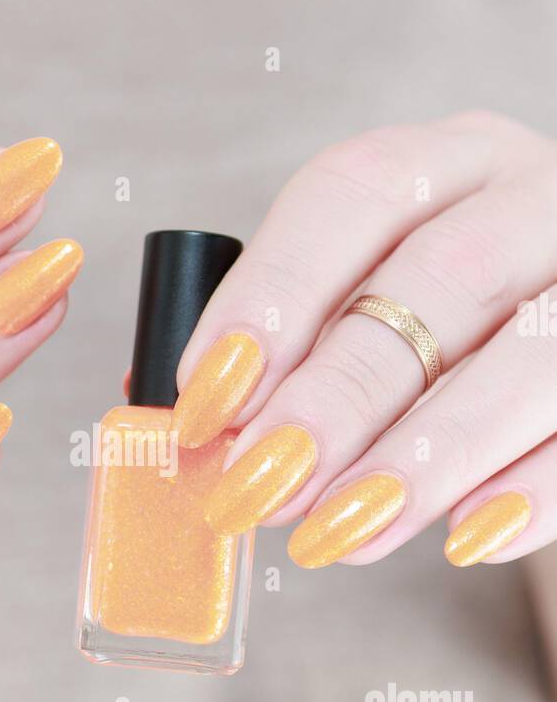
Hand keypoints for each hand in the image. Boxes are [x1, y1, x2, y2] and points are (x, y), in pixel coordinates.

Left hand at [172, 111, 554, 568]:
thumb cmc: (452, 332)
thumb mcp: (376, 304)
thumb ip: (296, 350)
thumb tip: (181, 422)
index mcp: (449, 162)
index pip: (354, 192)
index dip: (272, 294)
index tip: (204, 396)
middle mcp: (536, 195)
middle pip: (440, 278)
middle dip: (338, 393)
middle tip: (261, 482)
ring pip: (531, 353)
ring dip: (427, 452)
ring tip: (342, 530)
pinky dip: (533, 489)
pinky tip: (464, 539)